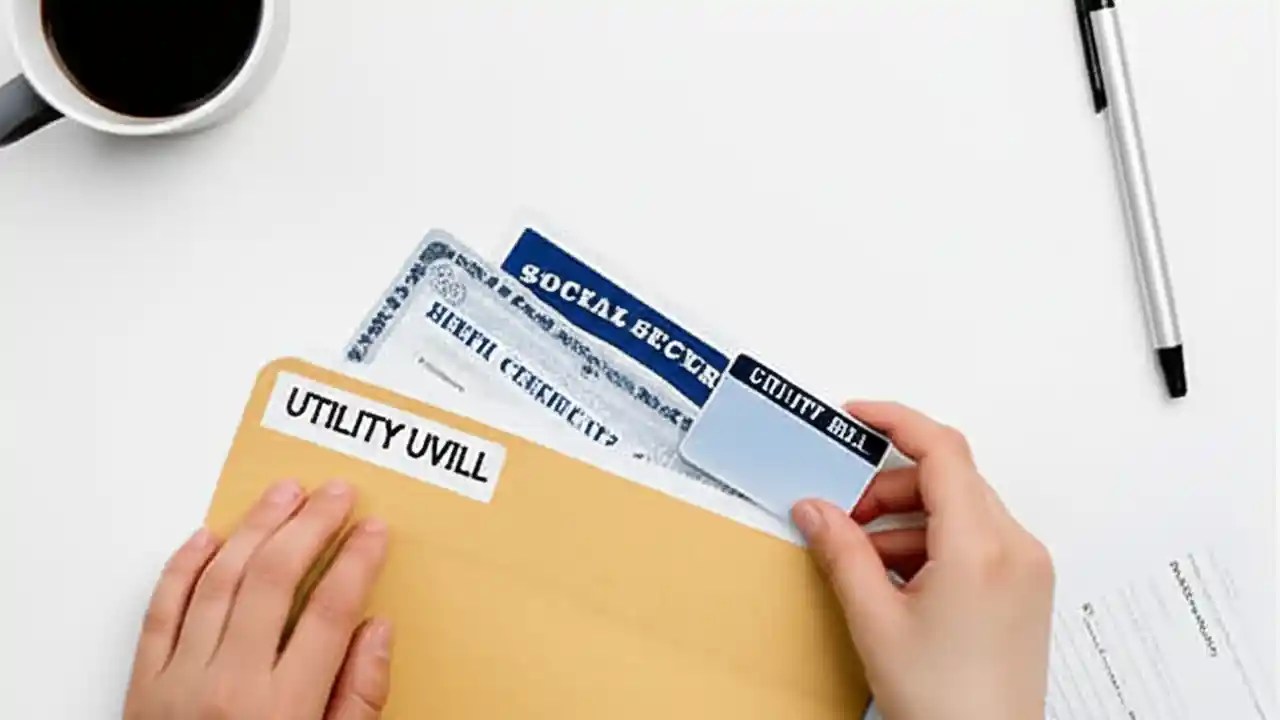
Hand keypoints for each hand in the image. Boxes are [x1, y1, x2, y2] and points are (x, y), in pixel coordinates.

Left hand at [123, 480, 392, 719]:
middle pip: (275, 578)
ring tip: (284, 494)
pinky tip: (208, 536)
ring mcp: (178, 682)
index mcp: (283, 710)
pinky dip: (183, 566)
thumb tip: (376, 631)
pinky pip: (161, 609)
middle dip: (312, 525)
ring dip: (255, 527)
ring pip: (219, 579)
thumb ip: (358, 700)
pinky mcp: (142, 686)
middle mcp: (228, 687)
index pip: (329, 611)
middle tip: (338, 494)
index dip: (357, 561)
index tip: (376, 531)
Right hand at [791, 402, 1053, 719]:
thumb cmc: (945, 705)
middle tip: (844, 515)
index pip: (941, 451)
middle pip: (948, 478)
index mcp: (980, 548)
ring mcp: (1026, 568)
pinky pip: (975, 537)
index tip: (857, 415)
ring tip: (866, 562)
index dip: (895, 421)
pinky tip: (897, 580)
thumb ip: (841, 552)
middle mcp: (1015, 549)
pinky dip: (931, 542)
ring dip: (907, 518)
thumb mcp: (875, 621)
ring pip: (960, 507)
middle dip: (889, 487)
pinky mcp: (1026, 586)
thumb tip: (815, 508)